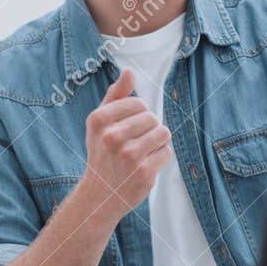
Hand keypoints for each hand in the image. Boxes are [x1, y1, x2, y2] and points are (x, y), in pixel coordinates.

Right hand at [79, 69, 171, 220]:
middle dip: (149, 129)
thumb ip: (115, 96)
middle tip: (134, 144)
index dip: (139, 115)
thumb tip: (130, 72)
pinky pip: (166, 153)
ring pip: (163, 133)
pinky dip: (160, 158)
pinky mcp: (144, 172)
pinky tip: (145, 165)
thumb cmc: (102, 152)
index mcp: (99, 120)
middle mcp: (112, 136)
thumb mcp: (100, 123)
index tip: (129, 128)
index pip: (139, 103)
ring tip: (141, 153)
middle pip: (153, 118)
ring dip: (157, 143)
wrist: (100, 194)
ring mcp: (128, 155)